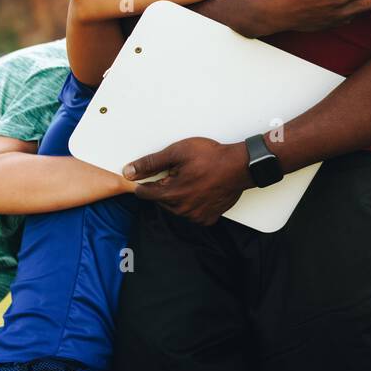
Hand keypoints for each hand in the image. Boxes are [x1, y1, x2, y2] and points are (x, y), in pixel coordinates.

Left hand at [123, 137, 250, 225]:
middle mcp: (182, 210)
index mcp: (171, 194)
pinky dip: (193, 202)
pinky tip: (202, 189)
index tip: (150, 175)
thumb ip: (151, 163)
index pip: (144, 193)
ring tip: (193, 179)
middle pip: (161, 200)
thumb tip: (130, 171)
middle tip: (180, 171)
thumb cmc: (212, 157)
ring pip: (176, 207)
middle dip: (165, 186)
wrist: (240, 166)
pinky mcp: (208, 218)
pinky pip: (192, 212)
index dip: (144, 181)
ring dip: (179, 195)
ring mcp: (196, 216)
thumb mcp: (177, 152)